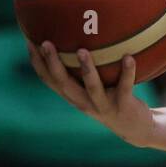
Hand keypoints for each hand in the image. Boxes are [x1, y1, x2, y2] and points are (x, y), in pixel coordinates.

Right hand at [28, 41, 154, 147]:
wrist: (135, 128)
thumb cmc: (113, 99)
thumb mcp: (94, 87)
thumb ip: (84, 70)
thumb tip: (79, 37)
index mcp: (74, 96)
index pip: (49, 80)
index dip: (37, 63)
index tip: (29, 42)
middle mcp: (84, 102)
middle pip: (63, 84)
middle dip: (53, 63)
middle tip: (45, 43)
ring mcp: (103, 106)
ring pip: (92, 87)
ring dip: (87, 69)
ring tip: (82, 50)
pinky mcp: (123, 106)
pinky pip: (125, 87)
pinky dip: (127, 72)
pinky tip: (129, 56)